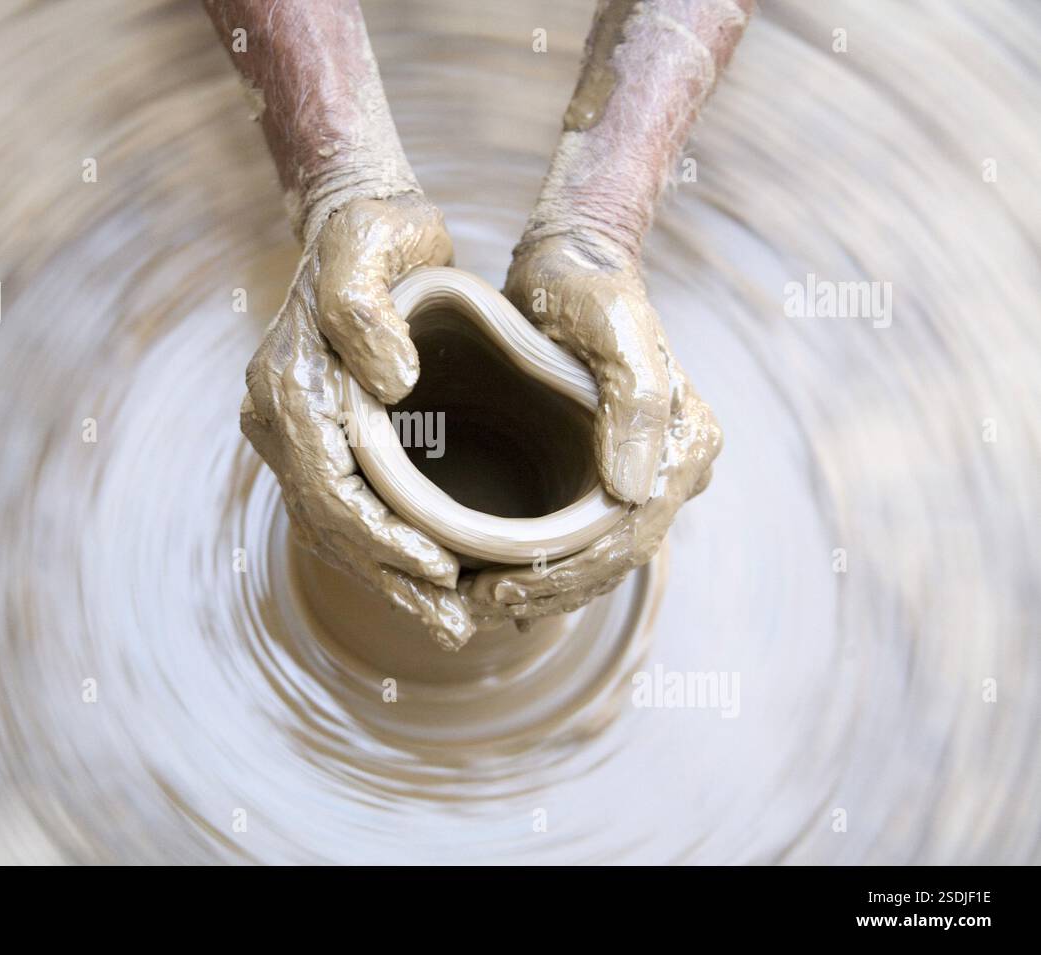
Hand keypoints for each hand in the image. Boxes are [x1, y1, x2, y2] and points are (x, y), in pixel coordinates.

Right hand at [241, 194, 475, 647]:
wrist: (359, 219)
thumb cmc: (375, 233)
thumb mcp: (371, 243)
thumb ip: (364, 310)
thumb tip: (387, 385)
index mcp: (288, 381)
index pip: (326, 482)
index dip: (377, 534)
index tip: (438, 567)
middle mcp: (280, 415)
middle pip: (328, 520)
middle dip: (390, 576)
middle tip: (455, 623)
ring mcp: (296, 431)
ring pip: (334, 527)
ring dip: (388, 578)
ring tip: (450, 621)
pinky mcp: (323, 437)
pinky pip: (345, 509)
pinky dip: (384, 550)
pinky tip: (425, 579)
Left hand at [459, 233, 721, 625]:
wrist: (570, 261)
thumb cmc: (589, 289)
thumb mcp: (614, 330)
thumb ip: (633, 403)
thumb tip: (633, 491)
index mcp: (685, 443)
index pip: (630, 537)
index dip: (568, 575)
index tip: (503, 589)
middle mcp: (670, 466)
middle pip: (616, 559)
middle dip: (551, 592)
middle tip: (480, 606)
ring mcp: (641, 469)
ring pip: (599, 556)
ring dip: (546, 589)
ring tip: (482, 603)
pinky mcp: (607, 467)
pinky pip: (582, 535)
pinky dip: (545, 566)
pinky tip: (501, 582)